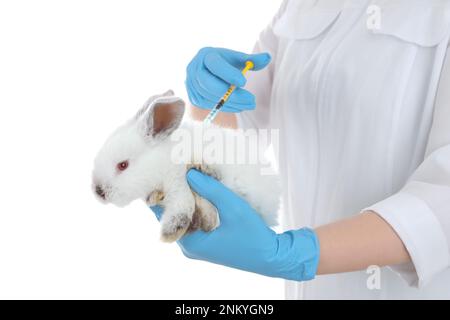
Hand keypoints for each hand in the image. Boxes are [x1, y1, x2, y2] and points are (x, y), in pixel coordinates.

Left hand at [150, 169, 319, 280]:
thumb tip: (189, 172)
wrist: (271, 257)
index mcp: (191, 243)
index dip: (162, 192)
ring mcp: (197, 246)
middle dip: (174, 192)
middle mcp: (189, 247)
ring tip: (186, 174)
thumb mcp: (233, 208)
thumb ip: (211, 189)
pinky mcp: (206, 242)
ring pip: (183, 217)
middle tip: (174, 168)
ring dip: (185, 198)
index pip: (163, 215)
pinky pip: (193, 221)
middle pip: (171, 215)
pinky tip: (199, 189)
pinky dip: (194, 205)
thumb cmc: (253, 235)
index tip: (163, 171)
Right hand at [185, 47, 270, 111]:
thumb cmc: (226, 64)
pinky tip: (239, 106)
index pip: (215, 65)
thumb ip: (252, 60)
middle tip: (252, 100)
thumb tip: (268, 57)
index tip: (244, 82)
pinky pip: (209, 105)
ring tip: (250, 103)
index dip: (229, 74)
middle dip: (230, 95)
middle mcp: (194, 69)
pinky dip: (225, 107)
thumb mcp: (238, 59)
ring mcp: (191, 85)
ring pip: (210, 97)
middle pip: (208, 84)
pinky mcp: (193, 98)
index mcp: (206, 55)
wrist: (209, 73)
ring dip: (232, 103)